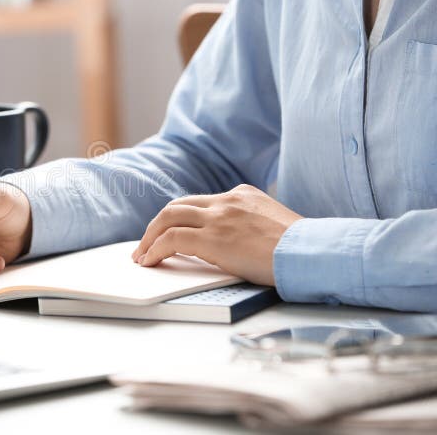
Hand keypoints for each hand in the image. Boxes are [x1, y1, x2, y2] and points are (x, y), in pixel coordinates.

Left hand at [131, 184, 302, 284]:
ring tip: (142, 254)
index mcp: (242, 195)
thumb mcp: (273, 224)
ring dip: (149, 237)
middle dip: (158, 224)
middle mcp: (227, 201)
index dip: (180, 217)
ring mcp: (219, 217)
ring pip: (168, 217)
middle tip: (147, 242)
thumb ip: (250, 225)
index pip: (200, 201)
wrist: (314, 252)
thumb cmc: (302, 248)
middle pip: (177, 205)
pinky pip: (171, 239)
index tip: (169, 231)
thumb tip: (234, 243)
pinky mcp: (212, 238)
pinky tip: (150, 261)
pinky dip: (154, 249)